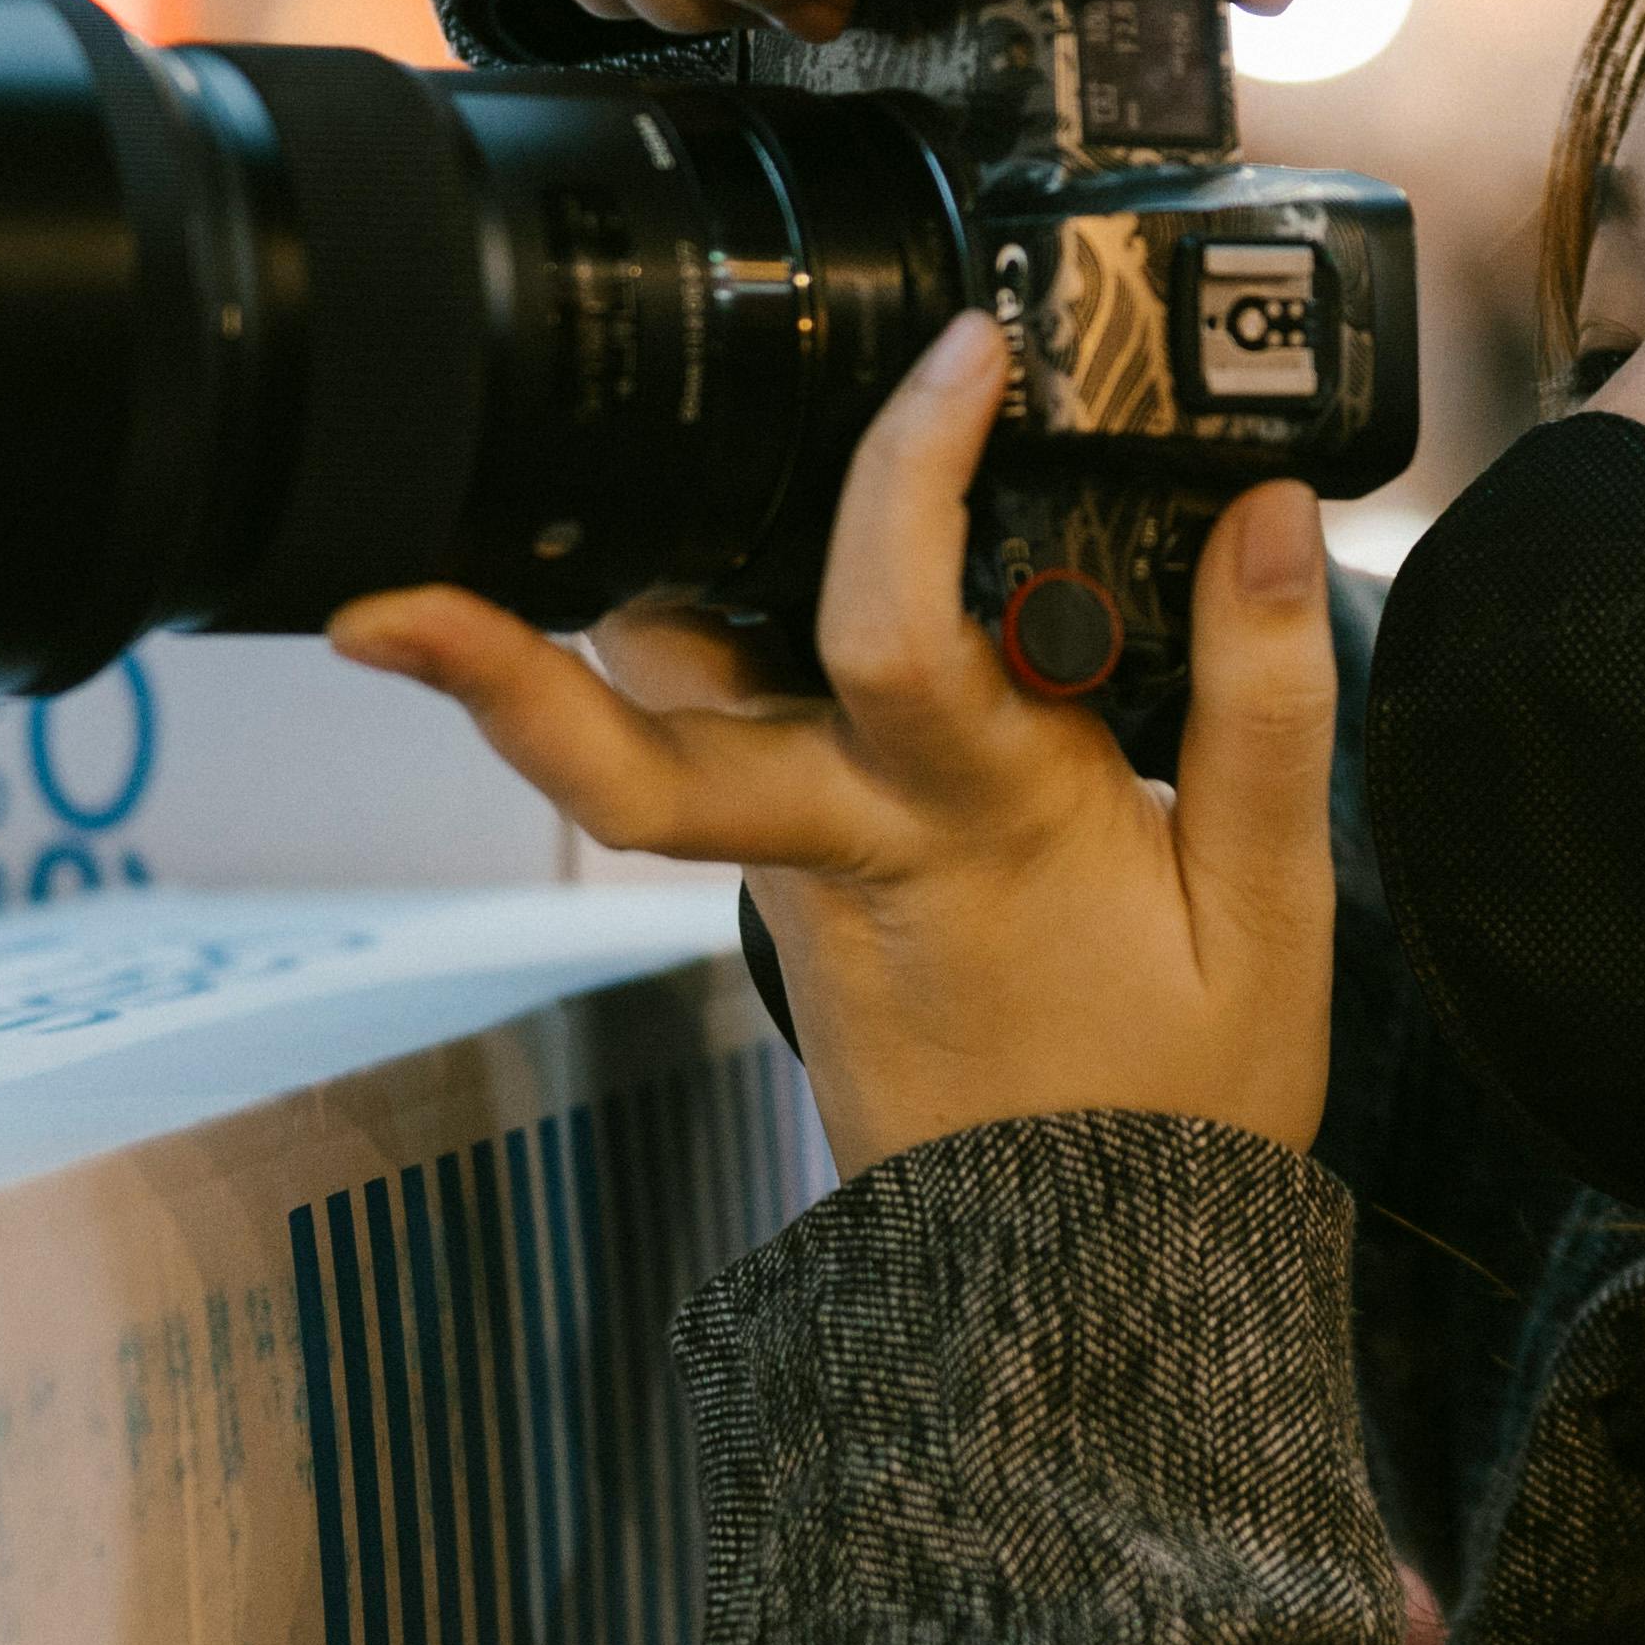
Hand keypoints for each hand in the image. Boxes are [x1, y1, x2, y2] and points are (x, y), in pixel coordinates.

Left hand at [326, 315, 1336, 1175]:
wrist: (1081, 1294)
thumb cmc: (1174, 1114)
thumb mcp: (1268, 919)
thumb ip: (1265, 710)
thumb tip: (1269, 514)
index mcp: (966, 826)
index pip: (890, 618)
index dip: (910, 468)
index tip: (965, 351)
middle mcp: (836, 842)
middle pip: (633, 736)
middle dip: (499, 673)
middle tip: (375, 606)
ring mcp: (786, 875)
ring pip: (652, 720)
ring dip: (595, 622)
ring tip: (575, 481)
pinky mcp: (782, 897)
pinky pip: (713, 746)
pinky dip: (702, 652)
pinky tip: (739, 560)